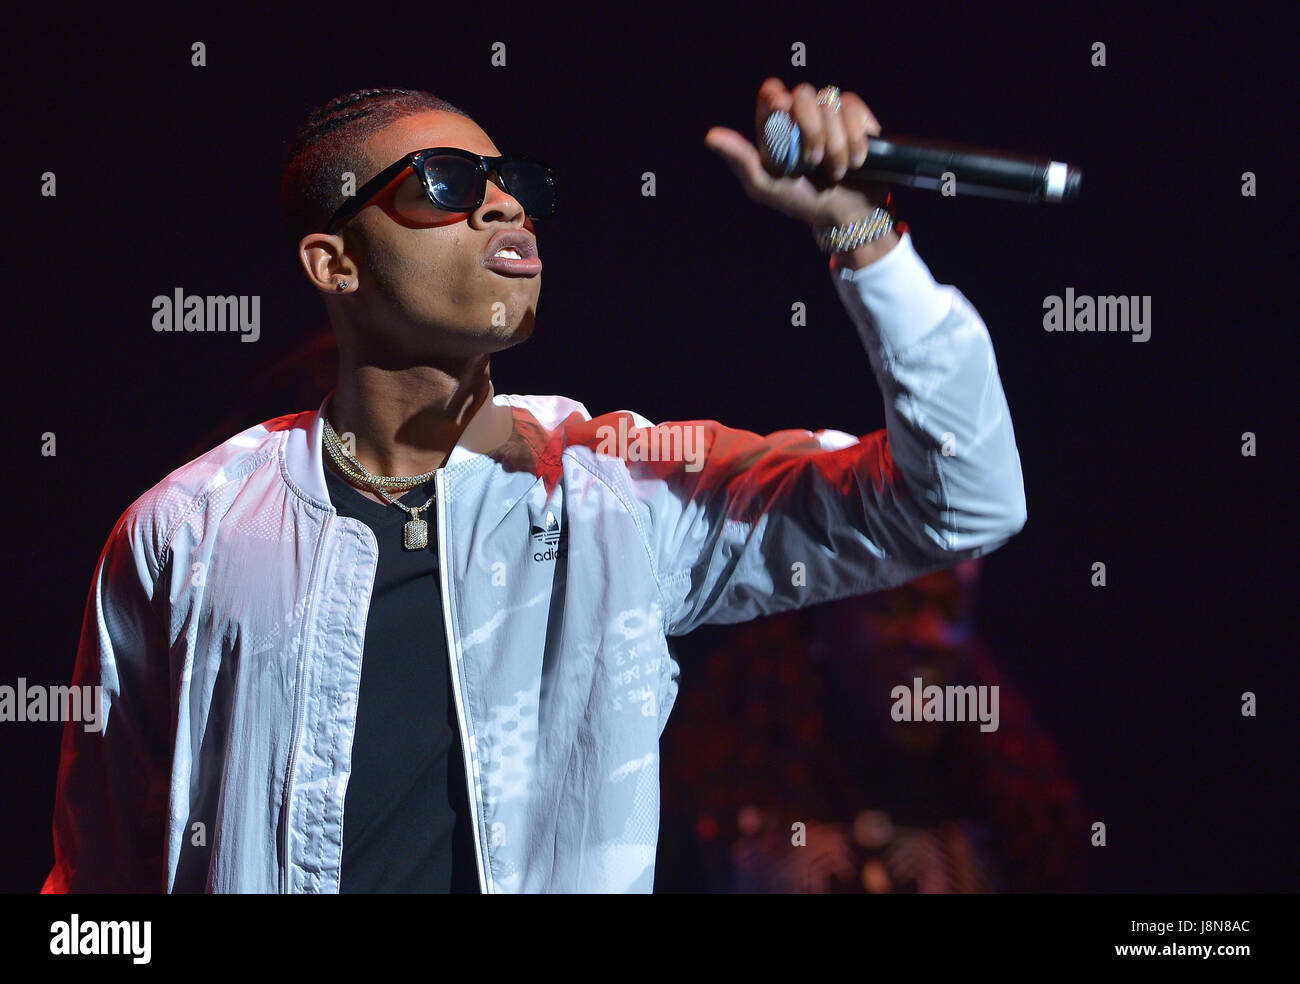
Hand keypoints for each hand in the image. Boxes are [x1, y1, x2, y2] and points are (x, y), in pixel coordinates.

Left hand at [705, 78, 890, 227]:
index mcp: (775, 127)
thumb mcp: (766, 186)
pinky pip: (853, 107)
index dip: (776, 98)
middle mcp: (801, 115)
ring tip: (836, 170)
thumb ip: (741, 160)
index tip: (782, 110)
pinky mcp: (855, 116)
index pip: (770, 92)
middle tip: (814, 161)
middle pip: (802, 94)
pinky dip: (855, 137)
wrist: (846, 215)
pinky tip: (857, 160)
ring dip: (835, 144)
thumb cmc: (801, 202)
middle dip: (811, 129)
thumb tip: (710, 136)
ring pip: (830, 103)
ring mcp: (829, 113)